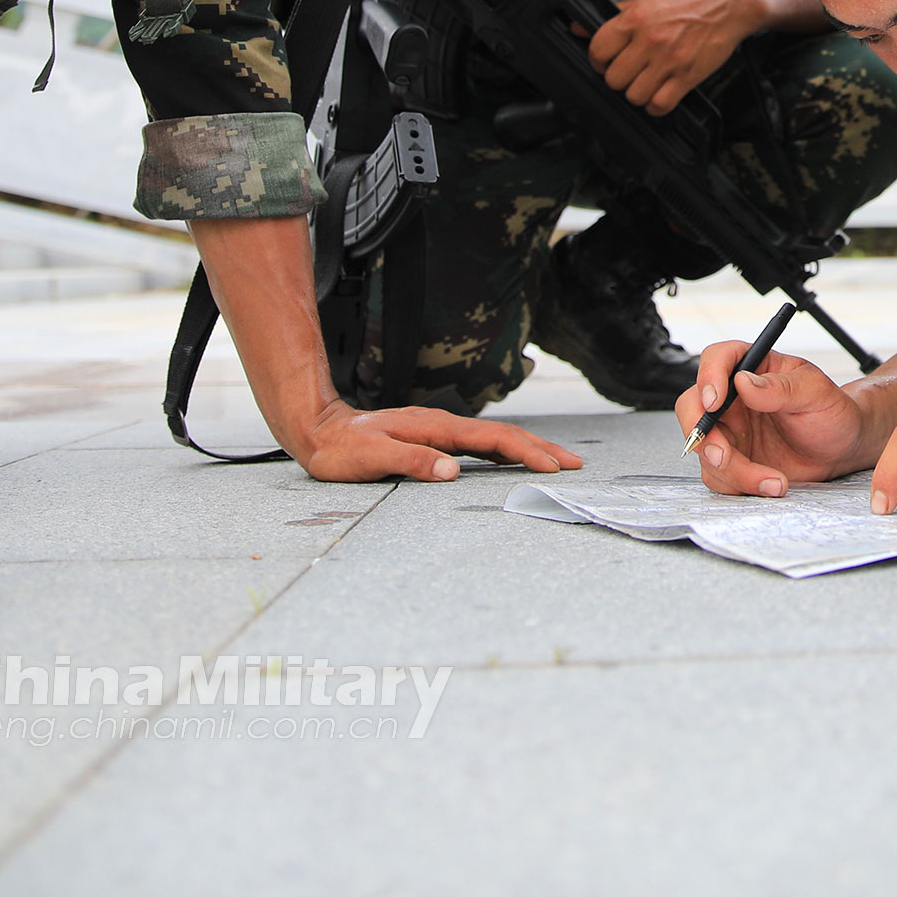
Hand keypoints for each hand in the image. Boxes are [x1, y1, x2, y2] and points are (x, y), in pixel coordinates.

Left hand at [285, 400, 582, 482]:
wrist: (321, 431)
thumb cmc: (343, 449)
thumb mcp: (372, 458)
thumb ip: (413, 462)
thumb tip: (452, 471)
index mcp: (436, 428)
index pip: (493, 439)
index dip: (527, 452)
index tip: (553, 466)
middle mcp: (444, 425)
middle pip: (504, 434)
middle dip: (542, 448)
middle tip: (575, 464)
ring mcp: (441, 431)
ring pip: (496, 439)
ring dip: (529, 448)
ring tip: (557, 461)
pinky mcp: (436, 440)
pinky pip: (480, 445)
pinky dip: (506, 451)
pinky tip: (514, 460)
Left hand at [589, 0, 763, 114]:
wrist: (733, 0)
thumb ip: (616, 14)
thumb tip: (581, 27)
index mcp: (636, 18)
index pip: (597, 51)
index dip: (598, 60)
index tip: (606, 60)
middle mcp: (649, 40)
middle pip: (613, 79)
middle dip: (618, 77)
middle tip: (628, 71)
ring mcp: (669, 60)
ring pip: (634, 96)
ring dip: (637, 92)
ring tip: (646, 82)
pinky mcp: (688, 76)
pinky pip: (660, 105)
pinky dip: (656, 105)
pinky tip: (661, 93)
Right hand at [682, 344, 875, 496]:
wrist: (842, 448)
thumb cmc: (831, 411)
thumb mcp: (815, 392)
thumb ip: (781, 387)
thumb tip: (745, 382)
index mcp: (752, 367)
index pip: (717, 359)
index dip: (708, 376)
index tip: (715, 400)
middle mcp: (734, 398)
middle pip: (693, 406)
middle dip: (702, 433)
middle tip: (723, 454)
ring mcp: (731, 431)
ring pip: (705, 448)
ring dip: (733, 470)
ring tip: (773, 479)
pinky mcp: (734, 461)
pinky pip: (719, 476)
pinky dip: (742, 485)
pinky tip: (772, 484)